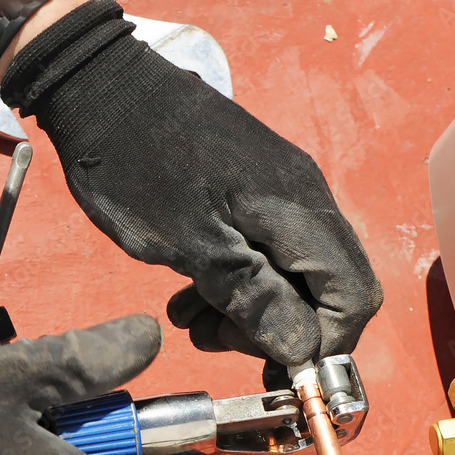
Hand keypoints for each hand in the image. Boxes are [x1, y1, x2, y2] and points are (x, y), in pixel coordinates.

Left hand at [0, 0, 382, 365]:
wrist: (101, 83)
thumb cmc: (139, 163)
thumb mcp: (192, 243)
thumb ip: (254, 297)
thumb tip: (303, 351)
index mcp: (300, 213)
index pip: (353, 298)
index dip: (324, 345)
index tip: (276, 370)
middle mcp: (305, 202)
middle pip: (328, 292)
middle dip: (281, 332)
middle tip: (219, 341)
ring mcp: (280, 196)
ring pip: (292, 277)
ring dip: (251, 313)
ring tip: (193, 324)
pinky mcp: (253, 194)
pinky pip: (263, 255)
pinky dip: (235, 285)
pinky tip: (189, 297)